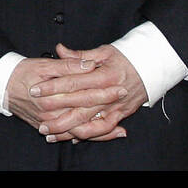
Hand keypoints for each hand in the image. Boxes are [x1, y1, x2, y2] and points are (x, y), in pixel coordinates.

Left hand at [28, 44, 145, 141]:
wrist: (152, 67)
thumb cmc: (125, 58)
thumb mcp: (104, 51)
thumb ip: (80, 55)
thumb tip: (59, 49)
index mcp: (103, 76)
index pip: (72, 83)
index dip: (52, 87)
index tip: (35, 90)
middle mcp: (109, 94)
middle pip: (78, 107)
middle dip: (56, 115)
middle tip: (38, 120)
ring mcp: (116, 107)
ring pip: (90, 123)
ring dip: (69, 130)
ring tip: (50, 134)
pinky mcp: (121, 114)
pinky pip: (104, 128)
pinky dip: (89, 135)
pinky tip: (73, 138)